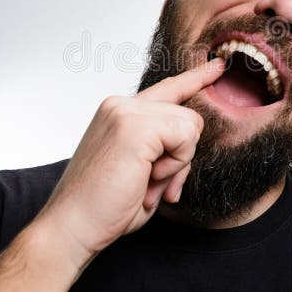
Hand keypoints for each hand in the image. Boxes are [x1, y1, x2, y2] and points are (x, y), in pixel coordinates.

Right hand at [36, 58, 224, 265]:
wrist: (74, 225)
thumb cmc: (105, 206)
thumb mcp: (142, 168)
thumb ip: (163, 145)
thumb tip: (191, 136)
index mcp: (119, 112)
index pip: (167, 88)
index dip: (195, 77)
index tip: (217, 65)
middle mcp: (121, 105)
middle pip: (187, 115)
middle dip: (182, 157)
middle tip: (153, 184)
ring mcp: (126, 112)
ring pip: (190, 125)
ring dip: (177, 163)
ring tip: (145, 182)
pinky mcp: (135, 125)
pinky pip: (185, 137)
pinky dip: (175, 165)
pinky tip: (148, 177)